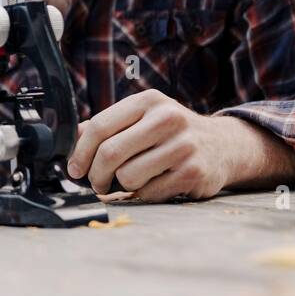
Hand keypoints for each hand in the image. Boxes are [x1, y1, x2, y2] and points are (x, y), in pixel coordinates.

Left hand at [67, 89, 232, 201]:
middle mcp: (168, 118)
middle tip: (98, 182)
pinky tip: (154, 184)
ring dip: (122, 186)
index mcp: (148, 101)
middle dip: (96, 175)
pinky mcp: (193, 172)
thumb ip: (107, 127)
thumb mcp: (142, 119)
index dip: (80, 153)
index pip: (100, 126)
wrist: (223, 146)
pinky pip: (149, 192)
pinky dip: (144, 194)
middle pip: (110, 153)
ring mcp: (183, 145)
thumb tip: (71, 142)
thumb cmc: (171, 134)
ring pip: (128, 176)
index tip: (74, 169)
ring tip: (131, 180)